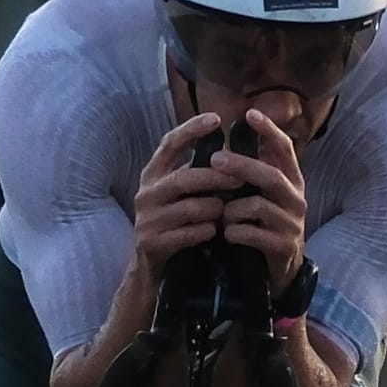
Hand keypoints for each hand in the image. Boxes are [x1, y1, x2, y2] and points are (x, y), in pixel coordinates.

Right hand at [132, 112, 245, 276]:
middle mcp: (145, 193)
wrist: (149, 267)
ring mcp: (146, 219)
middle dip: (217, 178)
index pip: (169, 143)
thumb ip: (193, 173)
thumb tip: (229, 149)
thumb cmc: (172, 224)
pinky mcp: (152, 242)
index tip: (216, 119)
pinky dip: (206, 231)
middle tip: (240, 179)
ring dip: (214, 210)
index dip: (191, 129)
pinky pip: (188, 233)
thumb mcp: (176, 195)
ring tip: (226, 213)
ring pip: (191, 208)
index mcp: (152, 175)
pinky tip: (213, 232)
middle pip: (186, 178)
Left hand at [212, 109, 307, 287]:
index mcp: (291, 181)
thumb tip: (222, 147)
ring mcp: (292, 224)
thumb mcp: (262, 196)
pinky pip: (254, 234)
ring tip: (222, 216)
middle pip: (271, 175)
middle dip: (242, 165)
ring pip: (258, 206)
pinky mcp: (284, 247)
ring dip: (232, 210)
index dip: (269, 131)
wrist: (279, 271)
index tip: (250, 114)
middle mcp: (296, 199)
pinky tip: (228, 234)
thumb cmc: (263, 226)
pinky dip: (235, 232)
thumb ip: (251, 175)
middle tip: (215, 159)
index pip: (285, 150)